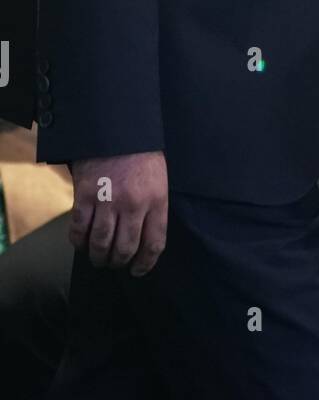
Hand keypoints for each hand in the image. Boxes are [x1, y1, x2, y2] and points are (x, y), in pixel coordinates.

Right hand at [69, 151, 167, 275]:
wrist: (117, 129)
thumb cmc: (141, 155)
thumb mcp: (159, 180)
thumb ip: (154, 208)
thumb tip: (145, 239)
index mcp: (157, 200)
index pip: (154, 243)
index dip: (145, 263)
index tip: (138, 270)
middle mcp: (134, 204)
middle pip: (126, 248)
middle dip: (119, 262)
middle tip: (115, 264)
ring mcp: (108, 201)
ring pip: (101, 243)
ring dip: (98, 257)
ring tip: (98, 259)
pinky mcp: (85, 196)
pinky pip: (79, 229)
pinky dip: (78, 242)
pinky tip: (81, 244)